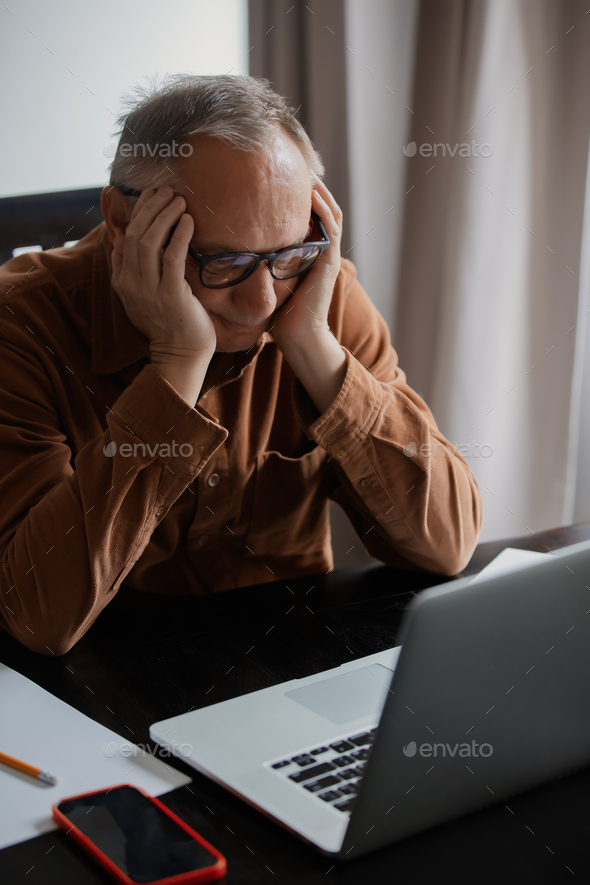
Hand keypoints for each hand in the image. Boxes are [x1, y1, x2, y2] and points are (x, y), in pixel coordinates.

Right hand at [111, 187, 216, 363]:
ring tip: (179, 200)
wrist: (181, 355)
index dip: (138, 212)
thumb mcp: (139, 297)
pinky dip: (179, 236)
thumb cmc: (168, 323)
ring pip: (149, 242)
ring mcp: (150, 291)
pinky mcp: (171, 296)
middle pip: (135, 234)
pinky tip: (188, 221)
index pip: (125, 237)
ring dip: (164, 216)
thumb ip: (127, 273)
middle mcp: (132, 284)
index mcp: (123, 281)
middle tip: (167, 190)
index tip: (152, 194)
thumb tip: (117, 247)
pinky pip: (172, 258)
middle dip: (151, 207)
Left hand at [271, 181, 346, 415]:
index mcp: (309, 253)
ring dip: (321, 192)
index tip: (282, 177)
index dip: (300, 197)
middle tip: (296, 165)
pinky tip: (310, 196)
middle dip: (314, 187)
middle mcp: (322, 251)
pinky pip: (330, 230)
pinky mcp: (329, 263)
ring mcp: (328, 256)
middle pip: (324, 209)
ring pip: (332, 214)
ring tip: (307, 173)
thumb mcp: (266, 279)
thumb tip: (225, 246)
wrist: (297, 336)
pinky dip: (323, 211)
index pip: (310, 217)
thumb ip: (257, 260)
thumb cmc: (279, 313)